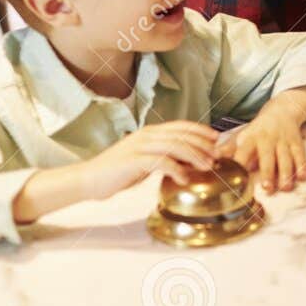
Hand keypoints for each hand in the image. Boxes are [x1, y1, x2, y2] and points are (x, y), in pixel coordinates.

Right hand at [80, 120, 219, 199]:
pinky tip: (184, 178)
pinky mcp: (133, 160)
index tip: (217, 139)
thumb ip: (165, 157)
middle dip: (203, 144)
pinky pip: (161, 162)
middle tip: (216, 157)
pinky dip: (176, 169)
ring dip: (195, 156)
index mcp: (150, 132)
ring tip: (206, 167)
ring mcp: (139, 146)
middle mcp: (146, 135)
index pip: (181, 126)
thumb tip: (190, 161)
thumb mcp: (146, 161)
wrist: (89, 179)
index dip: (200, 130)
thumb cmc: (118, 172)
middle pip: (182, 134)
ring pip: (175, 146)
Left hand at [223, 90, 305, 191]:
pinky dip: (302, 165)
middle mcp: (268, 139)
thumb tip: (211, 160)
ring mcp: (283, 141)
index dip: (240, 163)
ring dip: (286, 172)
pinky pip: (300, 154)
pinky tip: (303, 177)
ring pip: (286, 158)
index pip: (243, 152)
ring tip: (286, 187)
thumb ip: (228, 149)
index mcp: (251, 138)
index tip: (236, 177)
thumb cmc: (258, 129)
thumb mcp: (242, 135)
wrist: (282, 110)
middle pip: (268, 157)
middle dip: (268, 172)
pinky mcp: (296, 142)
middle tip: (267, 188)